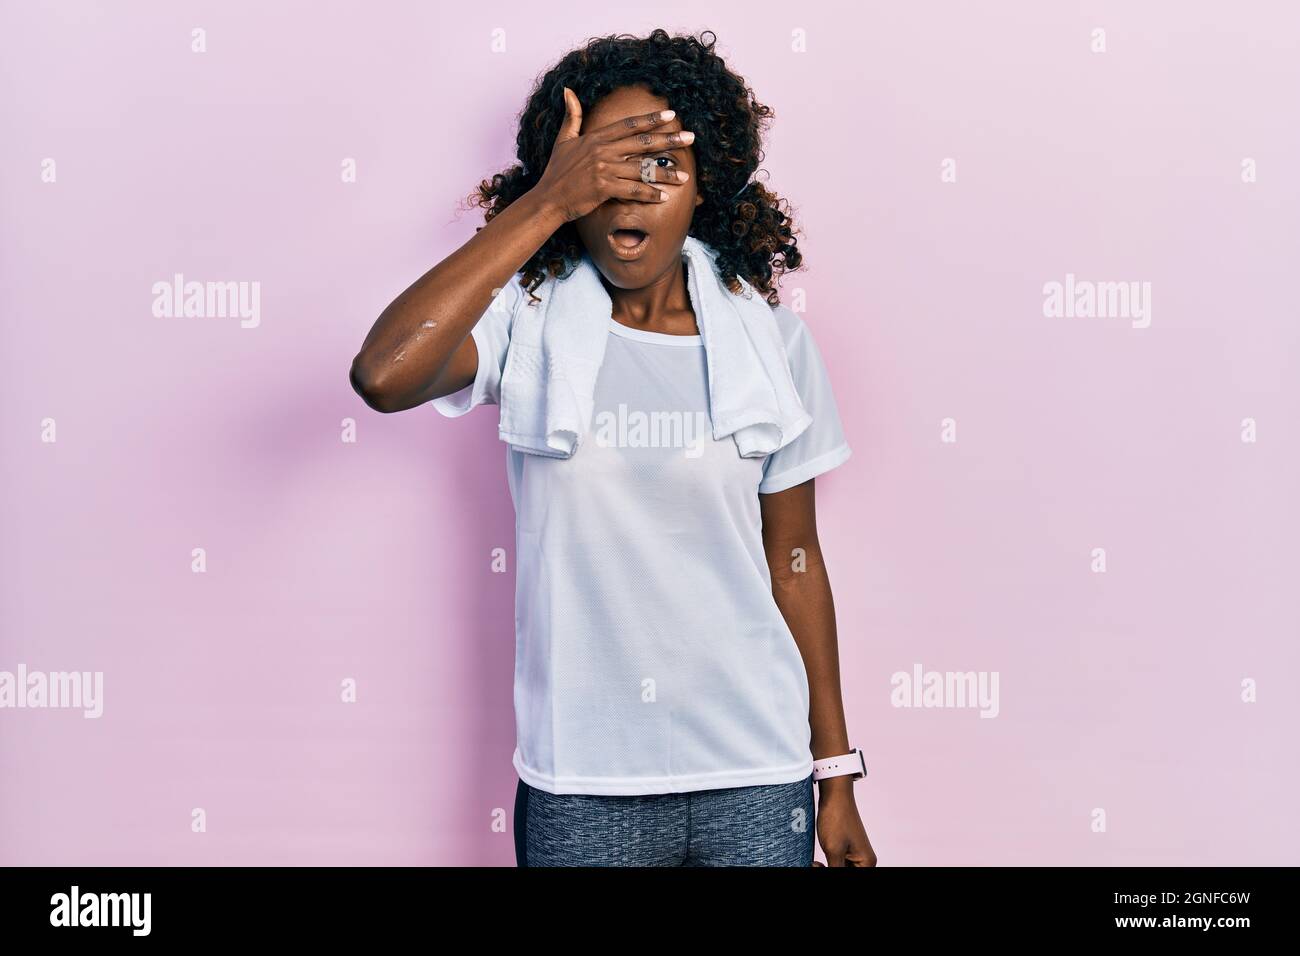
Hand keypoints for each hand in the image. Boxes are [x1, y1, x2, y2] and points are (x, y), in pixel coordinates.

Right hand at [531, 86, 693, 223]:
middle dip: (669, 140)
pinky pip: (633, 191)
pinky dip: (649, 194)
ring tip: (685, 177)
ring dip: (665, 173)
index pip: (629, 125)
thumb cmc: (556, 172)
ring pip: (642, 169)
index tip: (671, 115)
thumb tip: (568, 91)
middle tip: (690, 138)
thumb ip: (571, 116)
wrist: (548, 199)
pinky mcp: (604, 188)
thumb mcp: (563, 140)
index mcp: (597, 138)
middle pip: (642, 143)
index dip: (651, 119)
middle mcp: (603, 151)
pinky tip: (664, 197)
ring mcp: (604, 169)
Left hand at [812, 782, 877, 866]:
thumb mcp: (833, 851)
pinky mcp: (845, 849)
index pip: (851, 878)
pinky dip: (826, 865)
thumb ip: (834, 870)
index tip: (818, 867)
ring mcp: (854, 855)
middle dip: (828, 871)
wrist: (834, 795)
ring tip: (813, 864)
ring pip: (839, 870)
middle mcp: (864, 861)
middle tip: (814, 865)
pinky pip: (836, 864)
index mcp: (866, 863)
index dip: (831, 874)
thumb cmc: (836, 819)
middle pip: (846, 874)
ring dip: (826, 869)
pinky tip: (815, 862)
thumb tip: (831, 874)